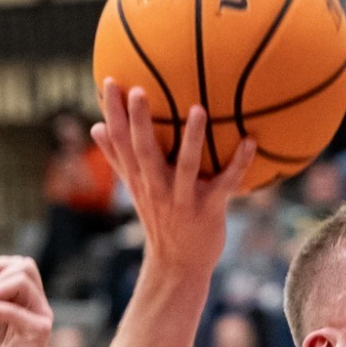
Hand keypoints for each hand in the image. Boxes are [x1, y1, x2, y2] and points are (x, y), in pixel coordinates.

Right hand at [90, 79, 252, 274]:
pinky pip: (226, 184)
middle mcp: (157, 187)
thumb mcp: (135, 189)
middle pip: (145, 151)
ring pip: (186, 166)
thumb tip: (95, 128)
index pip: (120, 142)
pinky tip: (250, 141)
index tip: (110, 81)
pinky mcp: (209, 209)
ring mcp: (183, 199)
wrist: (178, 265)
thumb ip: (117, 158)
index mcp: (139, 179)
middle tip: (138, 90)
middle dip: (140, 122)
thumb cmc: (159, 218)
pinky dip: (239, 163)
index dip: (113, 113)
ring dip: (192, 138)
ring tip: (198, 109)